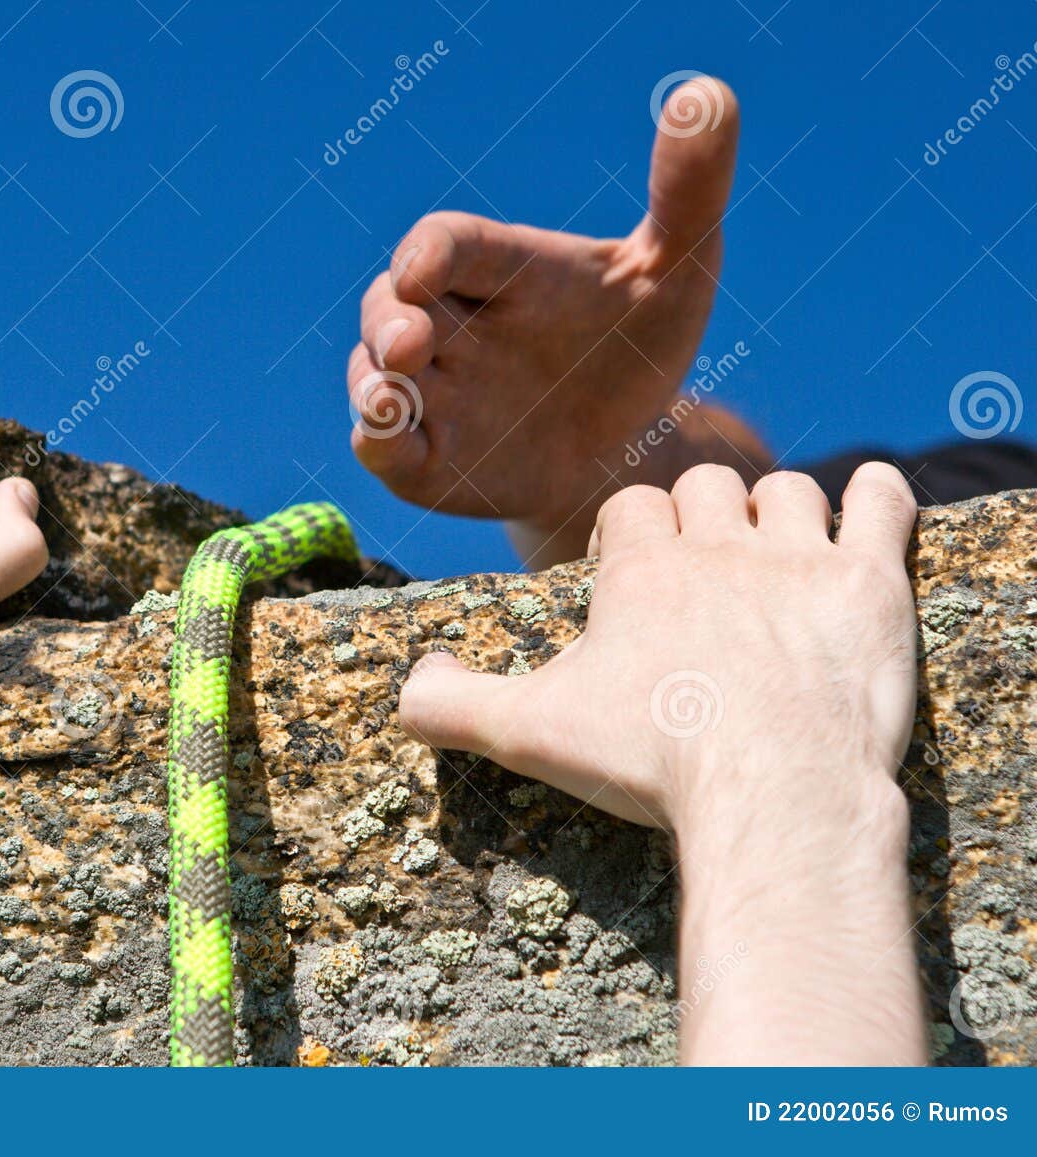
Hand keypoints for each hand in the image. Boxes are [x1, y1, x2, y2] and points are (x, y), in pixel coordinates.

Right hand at [350, 78, 767, 550]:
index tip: (423, 269)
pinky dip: (380, 441)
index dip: (427, 254)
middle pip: (388, 306)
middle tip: (409, 344)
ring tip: (392, 399)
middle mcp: (450, 326)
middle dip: (388, 323)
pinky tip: (390, 436)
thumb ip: (687, 189)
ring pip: (371, 375)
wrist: (626, 450)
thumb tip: (708, 95)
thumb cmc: (636, 349)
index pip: (446, 245)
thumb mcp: (678, 270)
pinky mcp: (422, 459)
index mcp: (498, 271)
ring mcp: (431, 393)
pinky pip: (383, 447)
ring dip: (373, 385)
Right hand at [399, 463, 925, 1063]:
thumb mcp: (526, 736)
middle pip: (706, 486)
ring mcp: (799, 560)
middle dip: (704, 516)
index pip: (631, 507)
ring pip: (787, 491)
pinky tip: (871, 508)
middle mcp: (716, 547)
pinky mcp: (872, 586)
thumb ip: (452, 706)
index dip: (634, 536)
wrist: (771, 793)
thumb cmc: (648, 762)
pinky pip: (884, 501)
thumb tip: (407, 685)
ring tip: (779, 553)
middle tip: (708, 569)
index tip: (638, 573)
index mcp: (639, 570)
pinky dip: (878, 496)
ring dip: (780, 513)